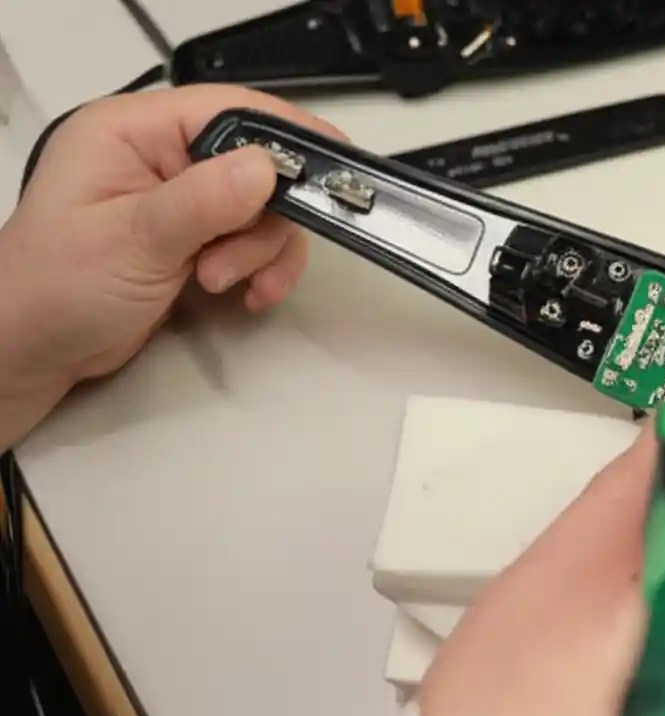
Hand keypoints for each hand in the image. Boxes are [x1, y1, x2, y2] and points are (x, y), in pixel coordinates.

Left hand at [0, 85, 343, 444]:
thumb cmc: (52, 292)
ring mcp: (180, 198)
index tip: (330, 164)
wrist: (32, 354)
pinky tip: (245, 293)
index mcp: (130, 132)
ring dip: (261, 251)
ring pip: (265, 207)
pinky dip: (262, 267)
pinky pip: (256, 239)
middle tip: (237, 258)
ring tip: (222, 283)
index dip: (284, 135)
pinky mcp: (195, 236)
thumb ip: (201, 202)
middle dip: (264, 218)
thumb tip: (265, 168)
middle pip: (258, 163)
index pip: (227, 110)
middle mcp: (158, 156)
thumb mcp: (130, 241)